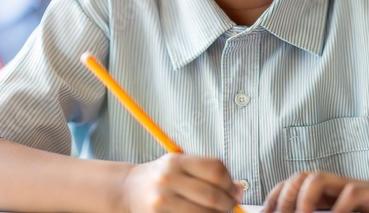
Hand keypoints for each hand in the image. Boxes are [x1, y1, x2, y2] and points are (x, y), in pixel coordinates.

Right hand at [122, 153, 242, 212]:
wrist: (129, 190)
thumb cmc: (161, 177)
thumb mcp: (181, 165)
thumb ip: (208, 172)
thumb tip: (239, 188)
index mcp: (177, 161)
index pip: (215, 169)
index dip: (231, 183)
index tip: (236, 191)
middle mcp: (168, 178)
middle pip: (212, 195)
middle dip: (228, 203)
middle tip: (231, 205)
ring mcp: (162, 200)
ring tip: (218, 212)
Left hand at [262, 172, 368, 212]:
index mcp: (321, 193)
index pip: (289, 186)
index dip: (274, 198)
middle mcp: (332, 186)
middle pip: (298, 178)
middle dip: (285, 198)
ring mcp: (350, 186)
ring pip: (318, 178)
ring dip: (306, 199)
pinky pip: (350, 193)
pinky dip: (340, 209)